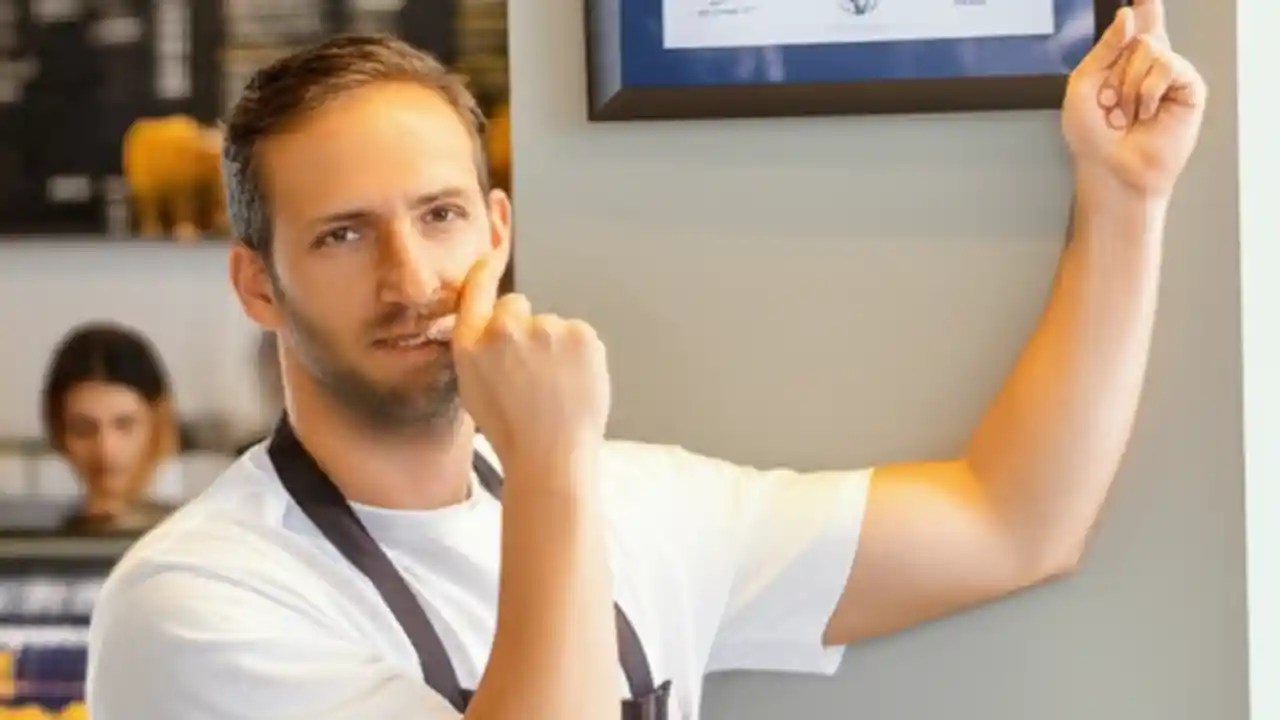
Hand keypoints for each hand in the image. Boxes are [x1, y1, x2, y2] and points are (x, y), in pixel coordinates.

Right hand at [451, 245, 610, 472]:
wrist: (551, 456)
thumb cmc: (512, 433)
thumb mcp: (475, 390)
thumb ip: (481, 352)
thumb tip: (499, 328)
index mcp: (471, 346)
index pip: (474, 294)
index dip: (483, 272)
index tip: (491, 257)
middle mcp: (503, 329)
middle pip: (517, 307)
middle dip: (526, 328)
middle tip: (534, 372)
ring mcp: (544, 328)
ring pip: (552, 327)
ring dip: (557, 347)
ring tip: (556, 389)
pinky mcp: (580, 333)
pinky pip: (580, 336)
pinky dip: (581, 356)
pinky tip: (575, 384)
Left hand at [1062, 0, 1207, 196]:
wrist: (1110, 169)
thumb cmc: (1093, 136)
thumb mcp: (1084, 85)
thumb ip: (1105, 47)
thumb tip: (1129, 14)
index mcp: (1121, 61)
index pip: (1137, 23)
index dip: (1146, 9)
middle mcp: (1148, 64)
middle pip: (1137, 35)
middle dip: (1115, 73)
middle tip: (1110, 105)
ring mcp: (1170, 75)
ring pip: (1151, 49)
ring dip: (1128, 86)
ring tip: (1126, 114)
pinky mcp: (1189, 88)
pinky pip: (1168, 66)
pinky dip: (1148, 91)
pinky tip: (1146, 114)